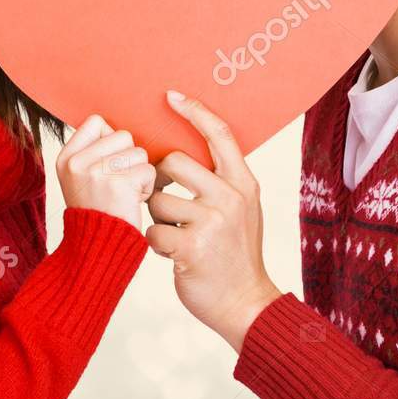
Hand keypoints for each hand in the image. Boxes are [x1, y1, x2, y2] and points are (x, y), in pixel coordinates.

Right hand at [55, 114, 156, 231]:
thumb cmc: (97, 210)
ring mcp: (97, 172)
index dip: (111, 140)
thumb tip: (119, 129)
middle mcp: (78, 162)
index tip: (107, 163)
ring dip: (139, 174)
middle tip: (117, 184)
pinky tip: (132, 201)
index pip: (96, 122)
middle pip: (123, 136)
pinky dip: (147, 187)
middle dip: (128, 159)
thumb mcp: (80, 178)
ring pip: (139, 152)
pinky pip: (148, 170)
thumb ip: (93, 151)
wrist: (97, 248)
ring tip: (124, 193)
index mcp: (66, 157)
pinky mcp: (119, 183)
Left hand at [144, 91, 282, 349]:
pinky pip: (152, 231)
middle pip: (172, 163)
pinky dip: (154, 244)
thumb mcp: (242, 210)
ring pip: (157, 200)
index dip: (194, 111)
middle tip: (165, 203)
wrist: (245, 303)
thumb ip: (222, 182)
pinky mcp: (192, 246)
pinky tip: (171, 254)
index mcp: (243, 183)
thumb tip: (184, 152)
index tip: (171, 95)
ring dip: (156, 218)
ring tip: (173, 235)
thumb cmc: (235, 254)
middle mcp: (230, 196)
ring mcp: (212, 221)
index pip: (218, 134)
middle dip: (158, 182)